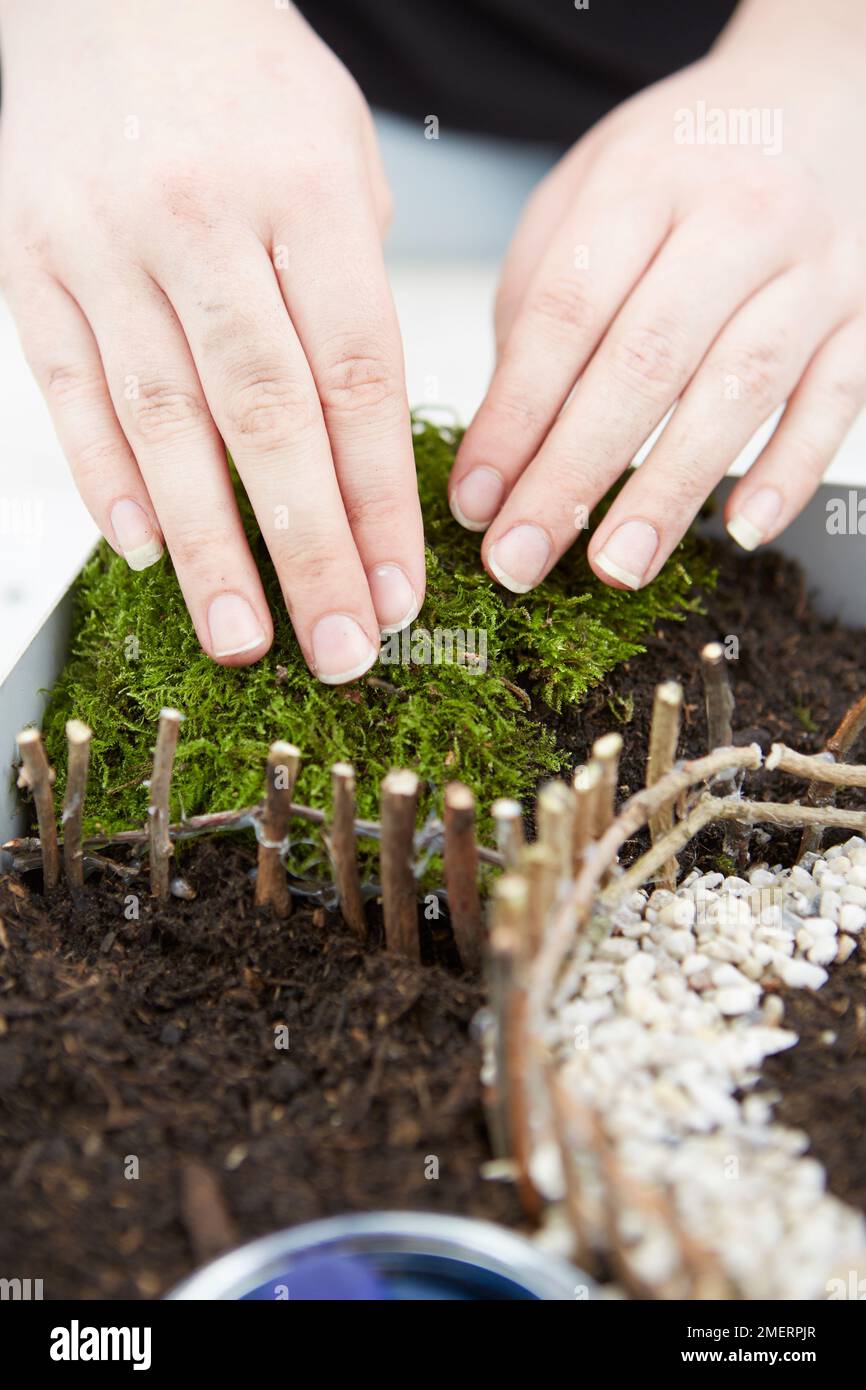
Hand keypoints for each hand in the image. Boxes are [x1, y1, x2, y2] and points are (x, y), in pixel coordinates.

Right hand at [0, 0, 423, 679]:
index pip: (356, 382)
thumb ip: (353, 299)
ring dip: (207, 547)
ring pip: (162, 424)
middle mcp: (202, 222)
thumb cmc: (249, 86)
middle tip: (338, 651)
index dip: (381, 502)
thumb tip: (359, 443)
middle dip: (308, 550)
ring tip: (242, 639)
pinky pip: (70, 389)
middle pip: (266, 419)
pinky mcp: (30, 263)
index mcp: (305, 195)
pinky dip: (107, 478)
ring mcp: (103, 244)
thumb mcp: (343, 164)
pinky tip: (143, 554)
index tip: (401, 594)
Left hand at [449, 0, 865, 593]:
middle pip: (646, 361)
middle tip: (521, 559)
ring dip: (672, 490)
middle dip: (574, 473)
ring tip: (616, 565)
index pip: (567, 313)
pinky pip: (834, 403)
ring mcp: (813, 268)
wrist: (811, 100)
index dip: (514, 416)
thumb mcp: (586, 197)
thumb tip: (503, 444)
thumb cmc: (678, 167)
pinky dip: (789, 473)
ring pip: (740, 388)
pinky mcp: (865, 316)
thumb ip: (541, 305)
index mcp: (645, 182)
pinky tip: (741, 531)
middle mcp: (736, 218)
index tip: (474, 499)